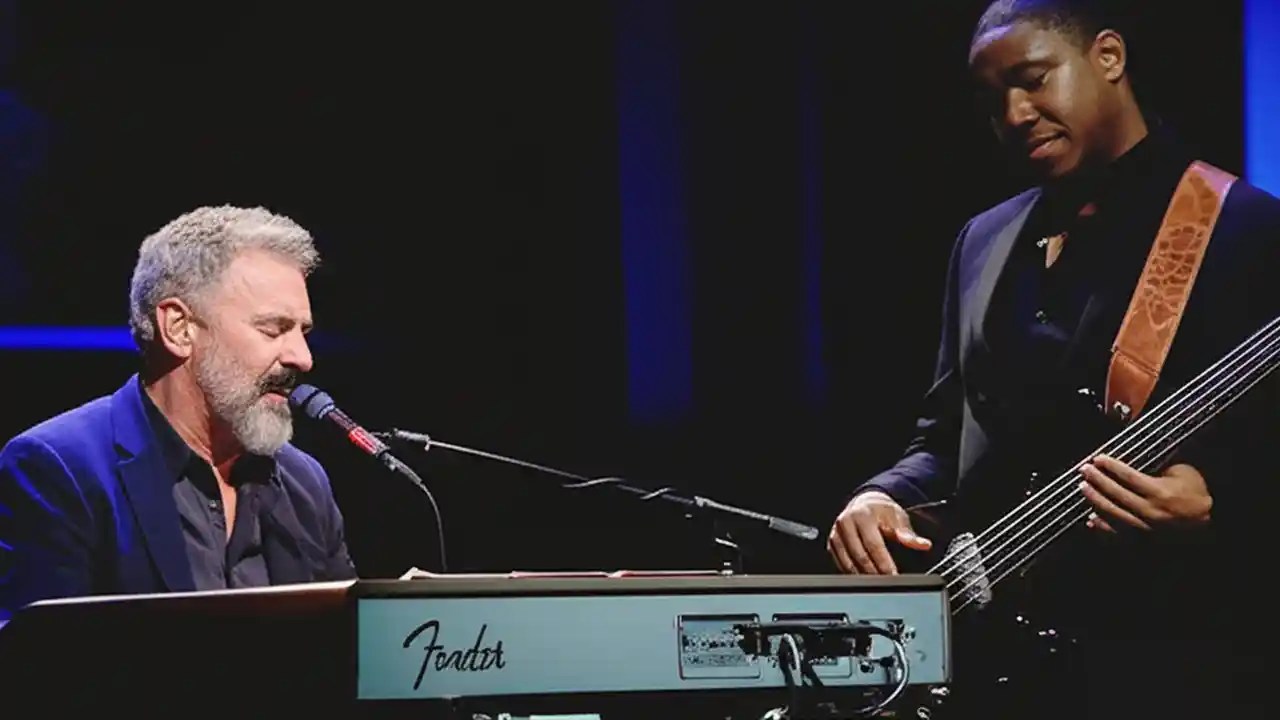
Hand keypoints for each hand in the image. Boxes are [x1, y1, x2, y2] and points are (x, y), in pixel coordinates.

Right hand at [828, 490, 931, 574]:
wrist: (865, 504)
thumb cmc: (882, 512)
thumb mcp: (898, 518)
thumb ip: (908, 534)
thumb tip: (923, 544)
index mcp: (862, 515)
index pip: (873, 545)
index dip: (884, 563)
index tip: (893, 575)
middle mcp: (845, 523)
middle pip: (859, 556)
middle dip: (874, 573)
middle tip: (887, 583)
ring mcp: (836, 534)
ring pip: (847, 562)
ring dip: (862, 575)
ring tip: (877, 584)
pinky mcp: (832, 544)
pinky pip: (840, 563)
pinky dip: (852, 573)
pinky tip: (864, 578)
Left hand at [1078, 454, 1211, 533]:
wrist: (1211, 523)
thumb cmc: (1195, 493)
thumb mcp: (1182, 472)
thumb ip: (1157, 466)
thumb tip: (1128, 462)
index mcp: (1161, 493)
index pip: (1129, 477)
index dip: (1111, 467)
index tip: (1098, 459)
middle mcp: (1152, 512)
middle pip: (1117, 495)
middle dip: (1098, 480)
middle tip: (1084, 470)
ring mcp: (1147, 529)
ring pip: (1114, 515)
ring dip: (1096, 501)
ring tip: (1084, 488)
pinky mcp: (1145, 542)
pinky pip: (1119, 536)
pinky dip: (1103, 528)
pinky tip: (1090, 518)